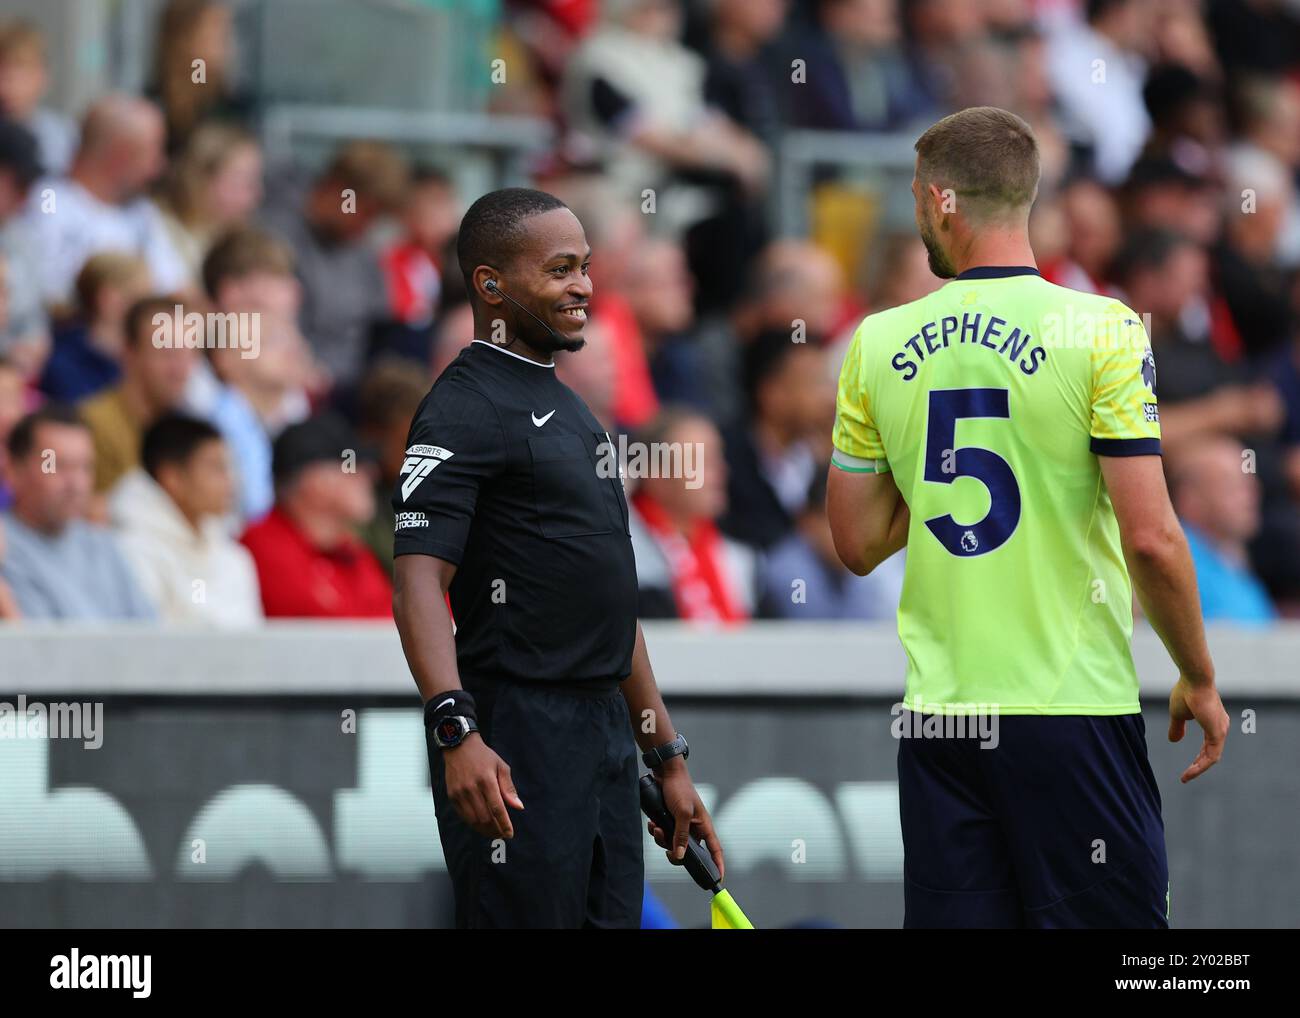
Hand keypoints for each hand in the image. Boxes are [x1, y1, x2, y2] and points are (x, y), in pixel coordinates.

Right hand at [442, 733, 523, 837]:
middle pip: (485, 818)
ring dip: (484, 829)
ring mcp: (460, 793)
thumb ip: (509, 788)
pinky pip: (463, 816)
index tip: (510, 834)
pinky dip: (473, 823)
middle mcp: (471, 788)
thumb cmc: (483, 756)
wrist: (459, 747)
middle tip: (502, 833)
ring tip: (493, 831)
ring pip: (473, 820)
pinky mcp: (452, 796)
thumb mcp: (501, 766)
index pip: (497, 808)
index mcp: (486, 780)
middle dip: (495, 829)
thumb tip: (518, 806)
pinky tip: (481, 824)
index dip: (504, 824)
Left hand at [645, 764, 724, 880]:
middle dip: (674, 851)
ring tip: (657, 827)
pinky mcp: (669, 821)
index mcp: (704, 826)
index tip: (718, 880)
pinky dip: (657, 831)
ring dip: (662, 839)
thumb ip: (681, 835)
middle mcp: (694, 828)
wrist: (665, 773)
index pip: (715, 850)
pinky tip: (653, 823)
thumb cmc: (679, 789)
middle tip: (667, 847)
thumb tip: (680, 856)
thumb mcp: (682, 813)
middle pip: (687, 852)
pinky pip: (663, 835)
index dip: (718, 865)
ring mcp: (681, 825)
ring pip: (672, 844)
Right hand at [1168, 675, 1228, 782]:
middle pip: (1211, 754)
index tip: (1187, 768)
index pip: (1208, 746)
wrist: (1194, 680)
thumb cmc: (1186, 692)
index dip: (1198, 758)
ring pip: (1212, 757)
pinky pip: (1211, 756)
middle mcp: (1220, 727)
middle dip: (1198, 766)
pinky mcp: (1218, 733)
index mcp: (1213, 723)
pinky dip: (1201, 765)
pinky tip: (1191, 770)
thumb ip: (1177, 728)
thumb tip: (1174, 741)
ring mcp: (1220, 730)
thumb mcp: (1178, 714)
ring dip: (1198, 769)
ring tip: (1186, 777)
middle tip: (1186, 776)